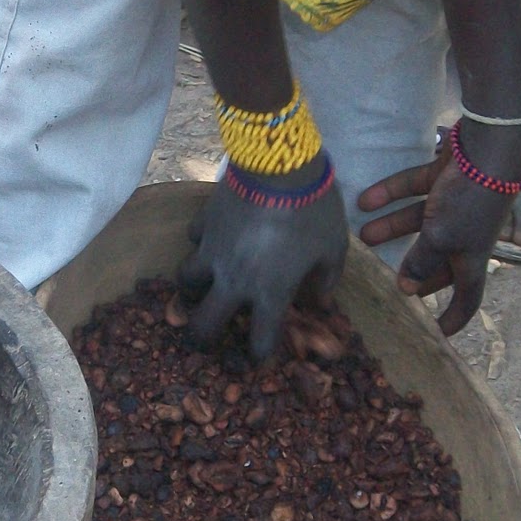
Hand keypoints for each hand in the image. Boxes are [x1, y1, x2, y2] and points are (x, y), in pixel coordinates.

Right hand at [180, 156, 347, 360]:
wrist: (280, 165)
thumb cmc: (314, 210)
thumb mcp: (333, 248)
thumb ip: (326, 280)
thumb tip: (320, 302)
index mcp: (270, 292)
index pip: (260, 341)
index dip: (260, 354)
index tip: (260, 354)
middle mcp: (234, 280)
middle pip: (204, 324)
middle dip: (203, 337)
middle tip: (207, 334)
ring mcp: (213, 252)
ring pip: (186, 283)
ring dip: (194, 287)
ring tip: (203, 282)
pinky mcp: (204, 224)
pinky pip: (194, 240)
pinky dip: (202, 242)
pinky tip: (213, 236)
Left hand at [356, 125, 520, 334]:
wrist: (489, 144)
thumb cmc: (470, 199)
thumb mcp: (443, 238)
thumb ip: (422, 262)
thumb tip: (407, 288)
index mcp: (472, 256)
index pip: (467, 297)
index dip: (455, 318)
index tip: (440, 335)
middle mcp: (465, 232)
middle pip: (439, 259)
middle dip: (415, 270)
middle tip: (392, 284)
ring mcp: (456, 203)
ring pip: (420, 222)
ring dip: (391, 229)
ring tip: (362, 237)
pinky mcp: (446, 175)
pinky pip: (415, 190)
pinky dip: (391, 194)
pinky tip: (364, 201)